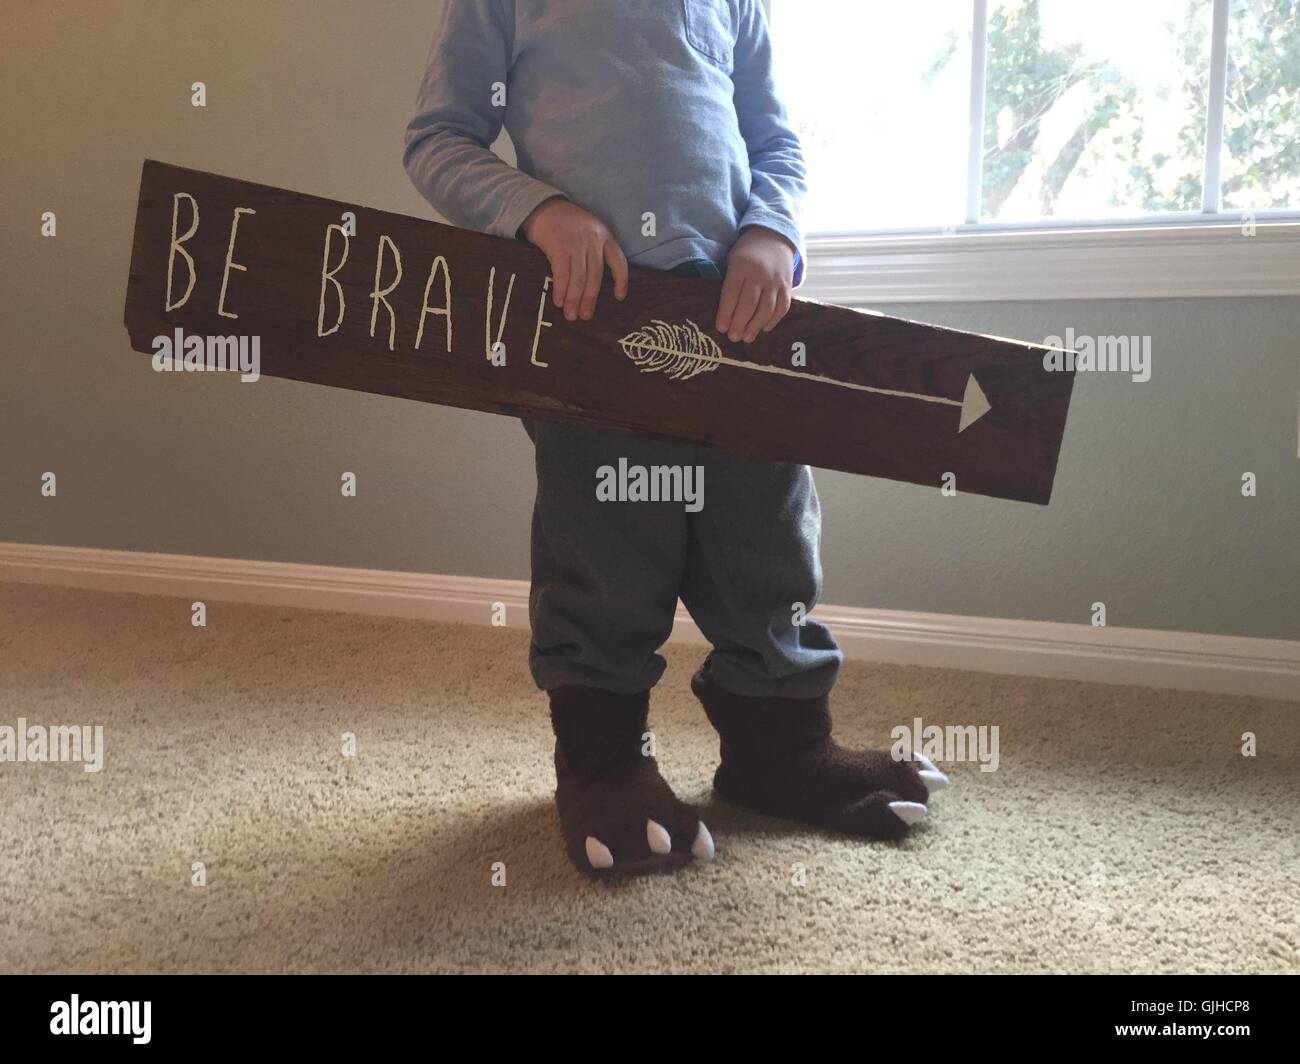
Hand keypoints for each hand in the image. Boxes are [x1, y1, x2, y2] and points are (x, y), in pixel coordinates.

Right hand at [521, 197, 628, 321]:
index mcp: (604, 236)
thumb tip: (590, 284)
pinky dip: (561, 289)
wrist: (542, 206)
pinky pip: (562, 273)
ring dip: (574, 299)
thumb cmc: (564, 223)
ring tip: (571, 315)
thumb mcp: (587, 231)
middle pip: (595, 275)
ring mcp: (576, 242)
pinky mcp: (559, 246)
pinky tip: (559, 301)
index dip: (621, 280)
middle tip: (585, 316)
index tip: (619, 297)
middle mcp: (593, 239)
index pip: (619, 260)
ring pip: (579, 277)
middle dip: (590, 298)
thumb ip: (593, 251)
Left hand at [716, 226, 794, 342]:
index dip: (725, 313)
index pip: (731, 293)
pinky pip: (782, 307)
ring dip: (755, 326)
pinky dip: (774, 320)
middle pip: (749, 304)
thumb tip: (725, 316)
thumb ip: (730, 284)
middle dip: (739, 324)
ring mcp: (776, 280)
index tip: (721, 328)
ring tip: (746, 338)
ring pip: (766, 309)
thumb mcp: (733, 261)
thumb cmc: (746, 254)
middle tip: (733, 338)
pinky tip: (764, 329)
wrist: (773, 237)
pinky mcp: (788, 286)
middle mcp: (760, 273)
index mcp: (741, 266)